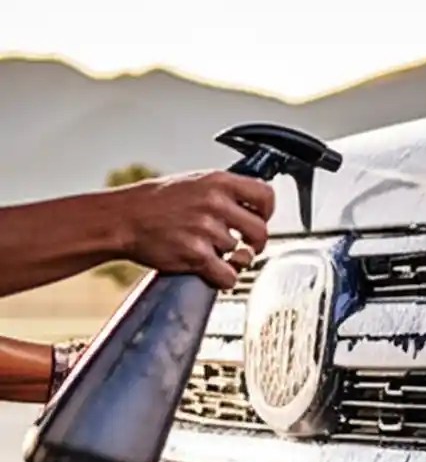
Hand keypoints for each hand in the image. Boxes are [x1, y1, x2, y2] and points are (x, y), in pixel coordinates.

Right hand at [110, 170, 275, 288]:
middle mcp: (215, 204)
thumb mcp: (195, 182)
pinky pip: (228, 276)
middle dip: (257, 243)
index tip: (260, 219)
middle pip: (261, 231)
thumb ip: (226, 191)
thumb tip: (254, 203)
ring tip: (212, 252)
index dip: (267, 212)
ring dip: (231, 259)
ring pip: (241, 255)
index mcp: (218, 182)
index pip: (266, 196)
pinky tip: (214, 271)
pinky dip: (225, 279)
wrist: (123, 218)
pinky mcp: (196, 255)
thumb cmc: (156, 201)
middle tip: (247, 247)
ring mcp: (206, 230)